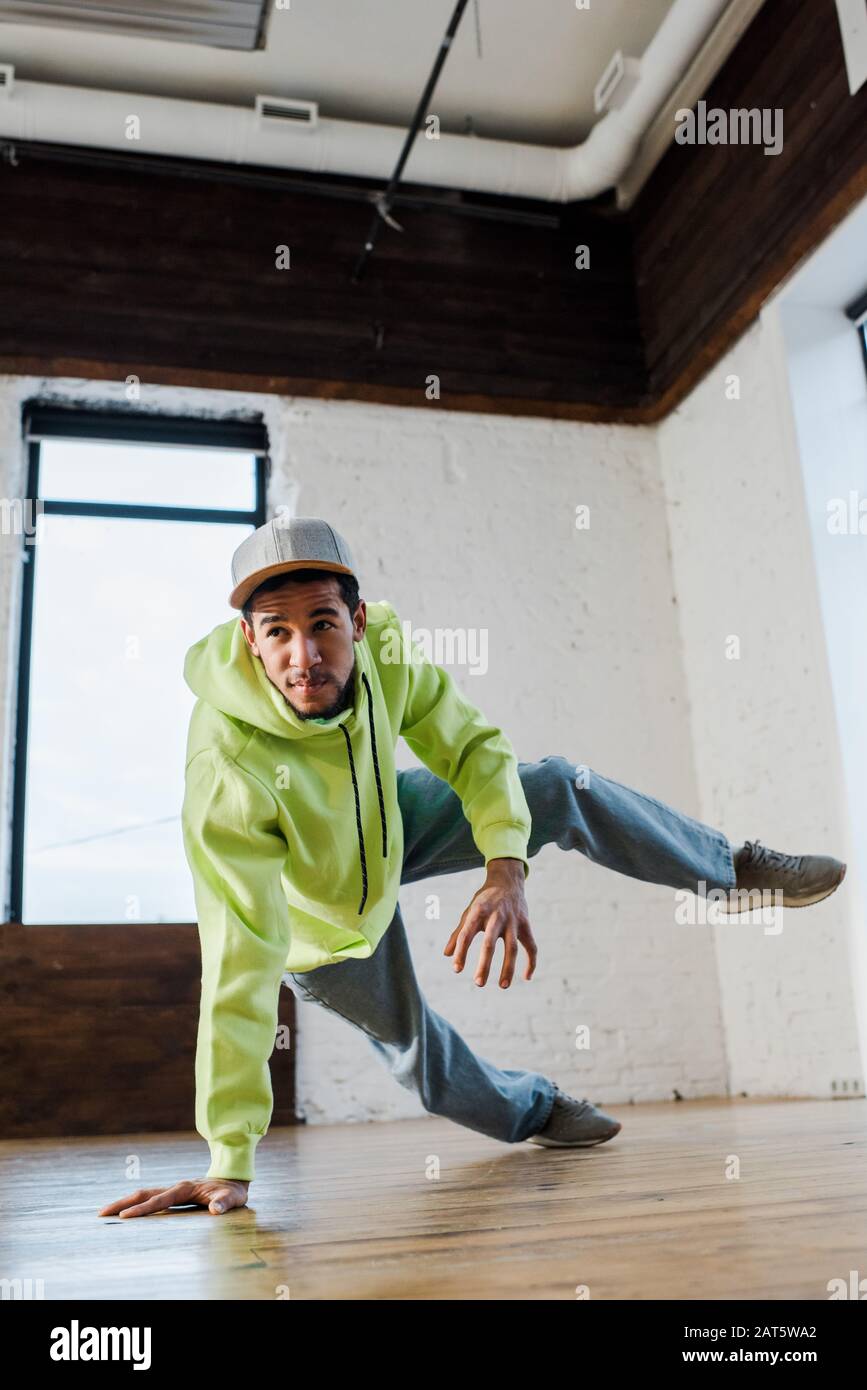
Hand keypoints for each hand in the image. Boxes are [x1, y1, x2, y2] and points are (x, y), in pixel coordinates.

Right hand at [98, 1178, 249, 1218]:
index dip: (143, 1209)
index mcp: (186, 1188)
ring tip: (105, 1212)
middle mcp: (175, 1187)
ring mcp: (172, 1189)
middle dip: (123, 1203)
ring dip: (124, 1202)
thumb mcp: (233, 1198)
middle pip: (144, 1193)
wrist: (232, 1177)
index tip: (125, 1216)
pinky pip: (149, 1198)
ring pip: (143, 1194)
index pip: (160, 1200)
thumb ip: (224, 1203)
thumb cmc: (232, 1191)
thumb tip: (215, 1210)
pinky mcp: (172, 1194)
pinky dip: (133, 1203)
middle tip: (102, 1213)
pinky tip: (123, 1211)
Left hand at [443, 857, 536, 987]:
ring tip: (503, 986)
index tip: (456, 970)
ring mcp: (513, 921)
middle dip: (484, 964)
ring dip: (508, 968)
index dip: (461, 952)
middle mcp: (496, 916)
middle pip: (490, 944)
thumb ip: (458, 933)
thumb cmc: (484, 900)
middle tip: (478, 983)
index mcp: (478, 912)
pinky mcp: (526, 924)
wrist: (507, 881)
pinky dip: (531, 962)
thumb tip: (447, 955)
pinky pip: (531, 946)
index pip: (467, 934)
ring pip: (512, 948)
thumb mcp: (469, 912)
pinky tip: (526, 977)